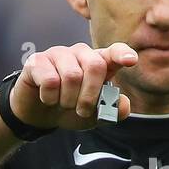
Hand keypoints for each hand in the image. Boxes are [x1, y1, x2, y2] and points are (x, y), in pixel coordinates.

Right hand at [11, 42, 137, 130]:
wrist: (39, 115)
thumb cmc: (71, 109)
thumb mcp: (95, 116)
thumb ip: (112, 110)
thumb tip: (123, 104)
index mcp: (98, 62)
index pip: (114, 52)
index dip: (122, 54)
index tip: (130, 60)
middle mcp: (80, 53)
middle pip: (95, 65)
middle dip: (91, 95)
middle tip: (82, 110)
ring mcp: (58, 54)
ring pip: (72, 75)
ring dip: (68, 99)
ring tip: (63, 104)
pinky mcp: (37, 61)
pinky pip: (50, 80)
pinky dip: (51, 97)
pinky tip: (48, 98)